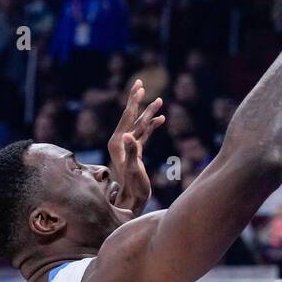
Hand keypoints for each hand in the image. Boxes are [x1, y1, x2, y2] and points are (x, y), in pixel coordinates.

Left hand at [108, 79, 164, 216]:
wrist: (134, 198)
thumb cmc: (134, 185)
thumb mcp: (133, 168)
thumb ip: (131, 151)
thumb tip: (128, 136)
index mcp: (119, 142)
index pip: (128, 117)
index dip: (134, 101)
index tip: (140, 86)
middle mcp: (121, 141)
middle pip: (132, 116)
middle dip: (137, 100)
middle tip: (140, 83)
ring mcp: (128, 145)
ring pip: (140, 124)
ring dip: (150, 113)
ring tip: (160, 101)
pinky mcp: (135, 150)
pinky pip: (145, 133)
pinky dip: (153, 126)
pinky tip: (162, 119)